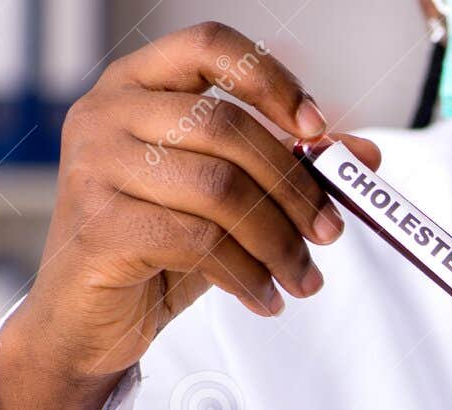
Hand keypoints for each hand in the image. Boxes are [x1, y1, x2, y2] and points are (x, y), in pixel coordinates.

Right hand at [13, 22, 380, 389]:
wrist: (87, 320)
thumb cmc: (155, 249)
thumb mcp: (226, 203)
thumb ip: (286, 168)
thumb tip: (364, 154)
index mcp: (138, 85)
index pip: (210, 46)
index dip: (272, 81)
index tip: (318, 132)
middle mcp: (107, 112)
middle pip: (229, 127)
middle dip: (295, 187)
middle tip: (330, 232)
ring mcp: (95, 165)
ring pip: (221, 189)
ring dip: (279, 242)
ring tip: (303, 279)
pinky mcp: (100, 225)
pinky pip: (200, 241)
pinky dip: (247, 274)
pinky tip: (263, 297)